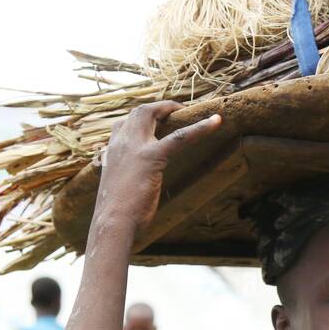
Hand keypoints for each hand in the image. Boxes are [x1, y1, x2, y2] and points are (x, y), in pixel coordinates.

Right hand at [95, 102, 222, 236]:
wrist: (112, 222)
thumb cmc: (115, 214)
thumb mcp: (117, 189)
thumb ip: (125, 177)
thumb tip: (133, 180)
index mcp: (112, 151)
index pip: (122, 124)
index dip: (139, 119)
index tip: (154, 120)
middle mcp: (120, 144)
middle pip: (138, 112)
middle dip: (158, 107)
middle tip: (177, 110)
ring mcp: (135, 147)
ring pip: (152, 113)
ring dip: (171, 107)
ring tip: (192, 109)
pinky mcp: (152, 157)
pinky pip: (180, 137)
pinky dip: (201, 127)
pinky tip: (217, 121)